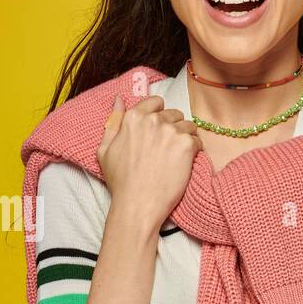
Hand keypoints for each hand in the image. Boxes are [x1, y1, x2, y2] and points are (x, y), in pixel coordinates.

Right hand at [97, 93, 201, 232]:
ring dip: (185, 138)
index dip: (159, 115)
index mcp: (133, 118)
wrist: (137, 204)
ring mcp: (171, 131)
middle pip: (174, 114)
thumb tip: (118, 99)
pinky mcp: (186, 144)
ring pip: (188, 126)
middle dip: (173, 127)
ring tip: (174, 157)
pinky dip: (194, 150)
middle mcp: (153, 120)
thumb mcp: (105, 149)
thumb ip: (113, 121)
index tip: (158, 130)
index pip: (156, 102)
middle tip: (165, 149)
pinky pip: (197, 140)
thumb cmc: (121, 180)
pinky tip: (182, 164)